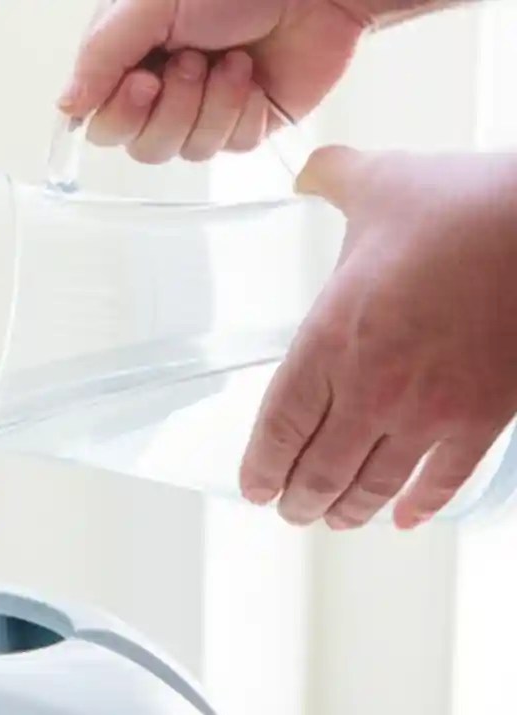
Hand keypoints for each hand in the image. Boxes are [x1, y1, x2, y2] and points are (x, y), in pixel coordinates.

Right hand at [59, 0, 368, 161]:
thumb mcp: (148, 6)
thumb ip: (100, 56)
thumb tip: (67, 106)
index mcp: (130, 60)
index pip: (102, 123)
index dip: (121, 113)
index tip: (144, 79)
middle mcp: (163, 90)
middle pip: (141, 147)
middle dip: (172, 109)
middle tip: (194, 62)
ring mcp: (206, 110)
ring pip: (187, 152)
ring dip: (210, 106)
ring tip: (231, 61)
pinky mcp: (247, 123)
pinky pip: (230, 147)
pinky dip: (241, 112)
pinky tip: (253, 77)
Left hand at [239, 148, 516, 528]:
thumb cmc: (463, 204)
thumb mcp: (380, 182)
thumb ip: (332, 178)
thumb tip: (307, 168)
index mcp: (331, 338)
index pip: (281, 423)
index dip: (262, 464)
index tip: (252, 487)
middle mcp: (374, 386)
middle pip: (322, 466)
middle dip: (300, 497)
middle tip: (289, 512)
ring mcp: (432, 409)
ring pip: (377, 481)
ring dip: (351, 508)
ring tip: (335, 520)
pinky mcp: (487, 416)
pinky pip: (447, 477)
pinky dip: (423, 502)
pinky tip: (407, 517)